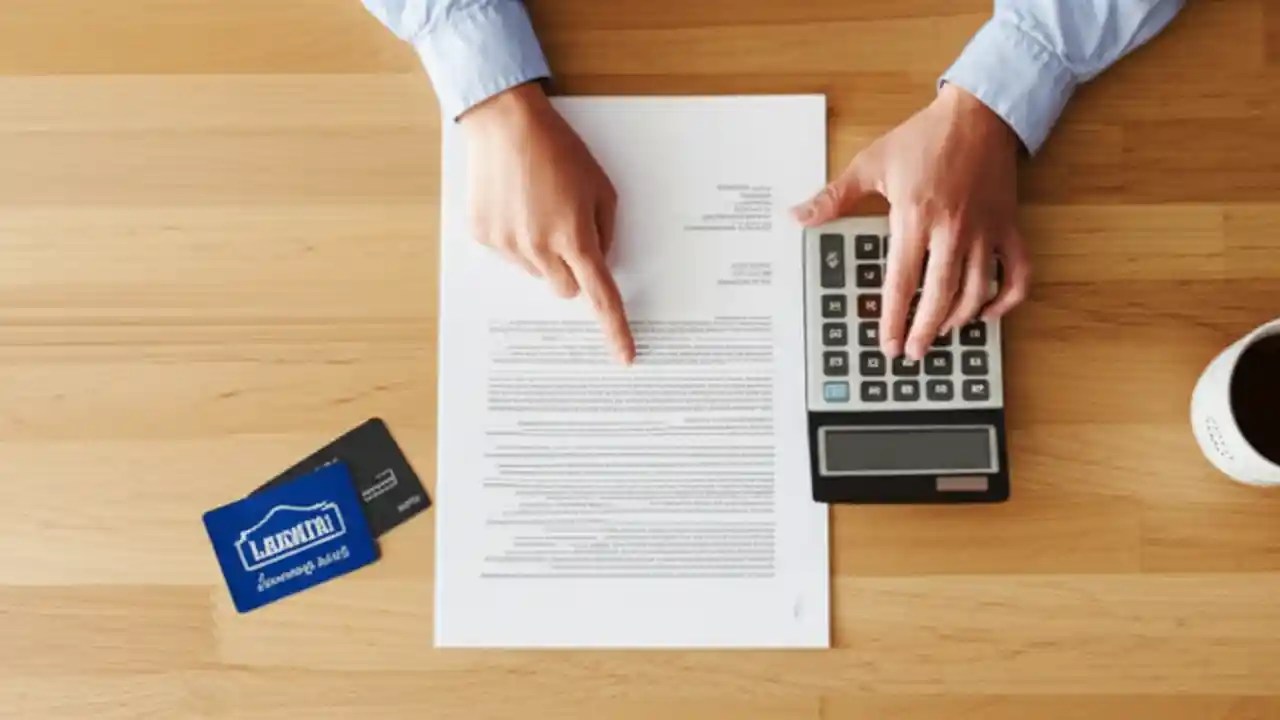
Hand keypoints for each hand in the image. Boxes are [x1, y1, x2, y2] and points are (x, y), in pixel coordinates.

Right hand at [461, 82, 634, 363]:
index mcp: (575, 237)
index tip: (624, 357)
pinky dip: (516, 237)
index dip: (615, 329)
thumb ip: (605, 232)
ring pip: (536, 272)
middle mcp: (540, 248)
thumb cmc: (558, 150)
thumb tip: (599, 262)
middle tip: (568, 233)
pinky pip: (509, 254)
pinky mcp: (484, 236)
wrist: (505, 122)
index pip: (601, 296)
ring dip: (543, 251)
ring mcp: (508, 245)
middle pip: (566, 289)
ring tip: (537, 206)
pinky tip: (515, 203)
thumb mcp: (601, 187)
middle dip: (573, 271)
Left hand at [792, 84, 1030, 360]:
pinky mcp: (1008, 226)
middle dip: (924, 331)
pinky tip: (987, 312)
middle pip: (941, 296)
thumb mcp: (871, 163)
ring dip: (959, 318)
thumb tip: (797, 216)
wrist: (978, 114)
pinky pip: (1018, 272)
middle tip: (912, 353)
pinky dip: (1006, 298)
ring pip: (978, 290)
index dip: (894, 319)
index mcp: (916, 218)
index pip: (902, 282)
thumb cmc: (923, 138)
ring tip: (940, 334)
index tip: (887, 344)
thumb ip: (834, 197)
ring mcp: (985, 230)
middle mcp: (953, 230)